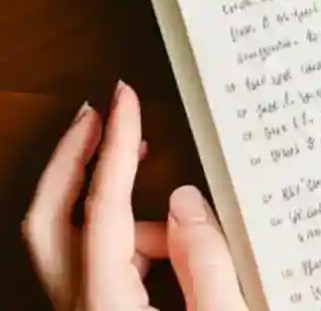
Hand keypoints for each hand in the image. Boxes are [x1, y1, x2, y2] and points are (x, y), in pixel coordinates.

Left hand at [23, 81, 248, 310]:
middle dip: (70, 158)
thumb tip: (185, 199)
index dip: (116, 146)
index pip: (102, 207)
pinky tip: (170, 236)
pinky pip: (97, 262)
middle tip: (96, 113)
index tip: (125, 98)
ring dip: (103, 198)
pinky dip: (124, 234)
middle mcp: (81, 307)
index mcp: (105, 303)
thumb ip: (206, 263)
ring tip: (153, 166)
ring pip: (69, 240)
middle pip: (48, 218)